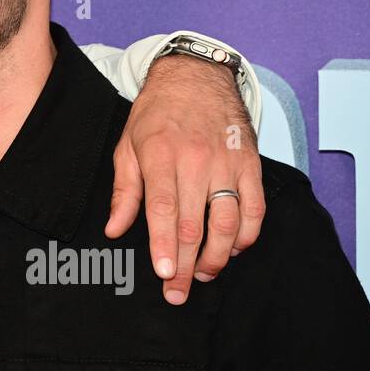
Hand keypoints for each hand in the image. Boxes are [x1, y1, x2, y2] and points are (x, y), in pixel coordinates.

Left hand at [105, 54, 265, 304]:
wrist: (196, 77)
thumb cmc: (156, 114)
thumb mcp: (128, 145)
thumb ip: (124, 190)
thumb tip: (114, 229)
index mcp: (160, 156)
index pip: (163, 209)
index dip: (165, 245)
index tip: (166, 274)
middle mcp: (196, 161)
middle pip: (194, 224)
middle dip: (187, 265)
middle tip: (179, 293)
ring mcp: (227, 163)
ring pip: (228, 221)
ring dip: (218, 256)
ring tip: (205, 275)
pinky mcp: (250, 163)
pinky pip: (255, 208)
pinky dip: (247, 235)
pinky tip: (233, 249)